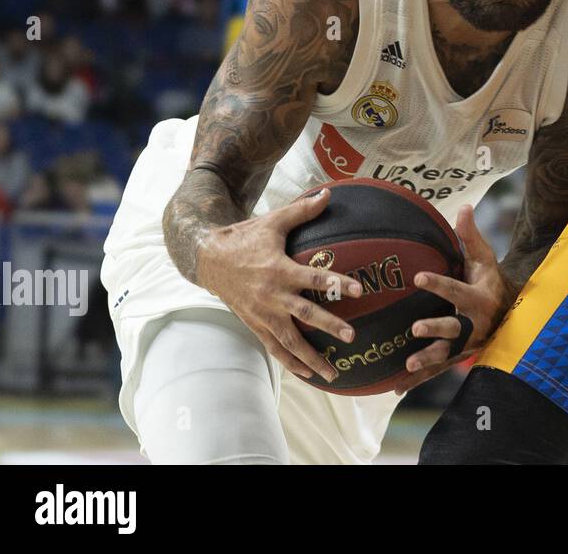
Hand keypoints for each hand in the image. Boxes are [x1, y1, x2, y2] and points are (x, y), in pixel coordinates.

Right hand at [196, 188, 363, 382]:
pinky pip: (274, 348)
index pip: (313, 278)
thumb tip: (329, 193)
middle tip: (352, 337)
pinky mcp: (254, 324)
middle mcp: (271, 296)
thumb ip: (302, 211)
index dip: (336, 283)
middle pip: (305, 315)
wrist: (208, 259)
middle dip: (329, 326)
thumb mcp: (273, 222)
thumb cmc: (245, 238)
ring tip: (334, 374)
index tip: (359, 290)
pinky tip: (308, 375)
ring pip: (289, 341)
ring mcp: (262, 314)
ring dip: (311, 358)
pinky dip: (290, 363)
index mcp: (278, 270)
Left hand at [392, 206, 514, 395]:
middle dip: (436, 329)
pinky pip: (437, 370)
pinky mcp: (457, 357)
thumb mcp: (484, 258)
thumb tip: (464, 206)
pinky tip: (397, 387)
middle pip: (454, 327)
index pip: (456, 289)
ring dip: (428, 359)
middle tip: (416, 328)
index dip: (438, 283)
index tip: (418, 277)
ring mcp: (465, 344)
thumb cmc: (489, 280)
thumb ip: (471, 235)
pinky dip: (418, 380)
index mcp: (478, 297)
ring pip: (446, 353)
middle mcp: (473, 323)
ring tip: (409, 364)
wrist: (509, 314)